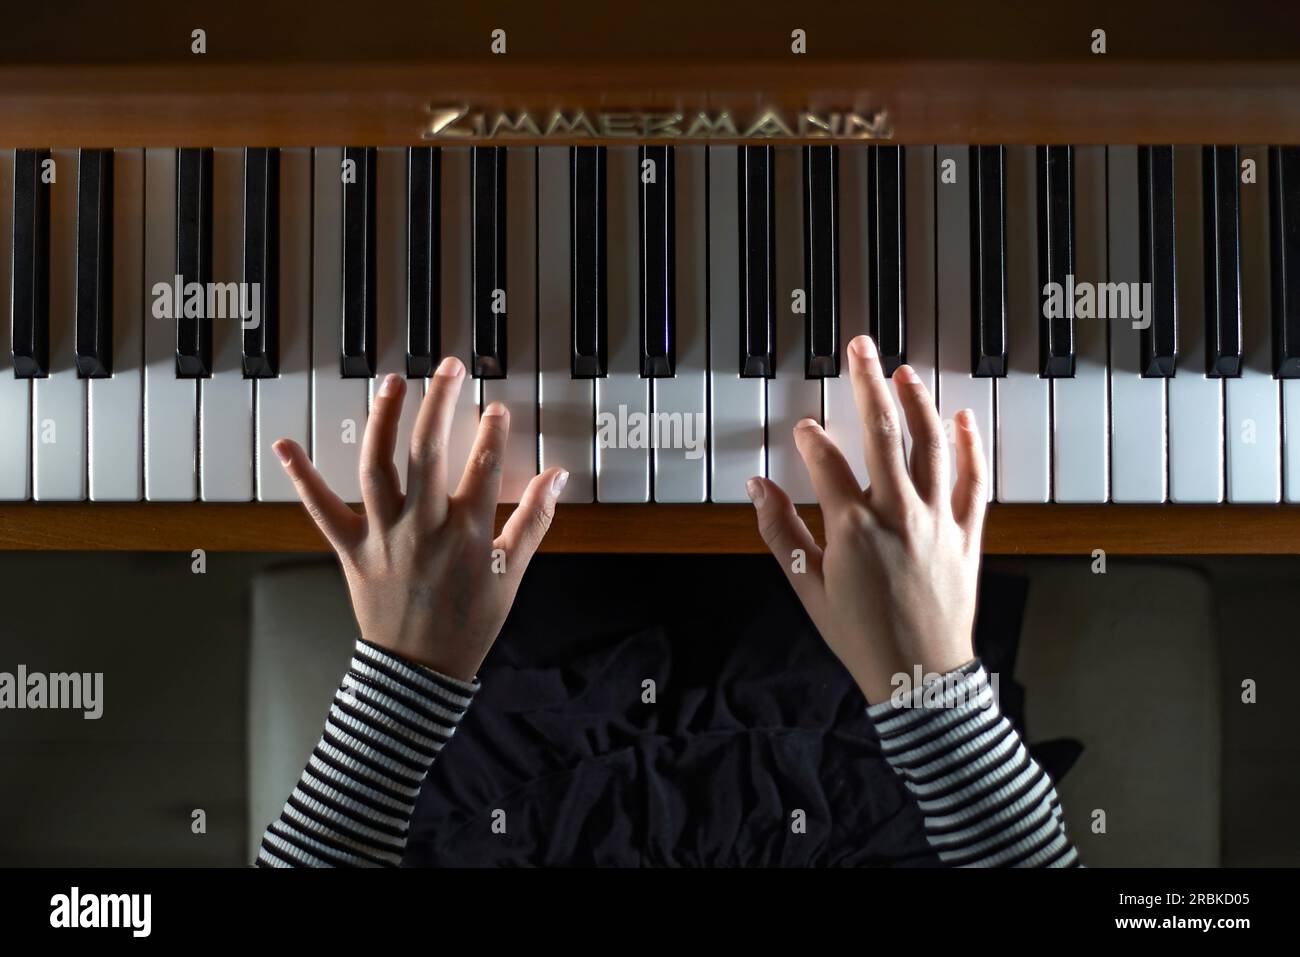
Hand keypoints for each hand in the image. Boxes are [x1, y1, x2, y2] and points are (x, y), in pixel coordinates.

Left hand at [273, 356, 567, 681]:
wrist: (421, 672)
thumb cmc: (469, 623)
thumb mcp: (511, 573)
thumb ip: (533, 520)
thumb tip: (556, 477)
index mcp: (466, 532)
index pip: (484, 466)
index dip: (493, 431)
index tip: (498, 407)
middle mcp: (422, 526)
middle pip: (428, 451)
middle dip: (440, 403)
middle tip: (450, 367)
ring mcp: (383, 536)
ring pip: (377, 467)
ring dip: (383, 420)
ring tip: (393, 382)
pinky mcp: (351, 550)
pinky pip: (322, 510)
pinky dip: (302, 478)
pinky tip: (285, 447)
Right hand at [747, 335, 987, 703]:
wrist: (921, 679)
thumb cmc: (860, 636)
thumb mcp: (806, 587)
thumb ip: (778, 532)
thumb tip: (757, 488)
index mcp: (853, 526)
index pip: (826, 462)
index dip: (811, 439)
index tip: (804, 429)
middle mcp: (898, 513)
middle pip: (883, 432)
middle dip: (869, 384)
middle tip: (862, 348)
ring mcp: (937, 521)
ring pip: (932, 447)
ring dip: (919, 403)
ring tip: (905, 372)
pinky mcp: (967, 535)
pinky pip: (974, 481)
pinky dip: (970, 447)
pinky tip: (964, 419)